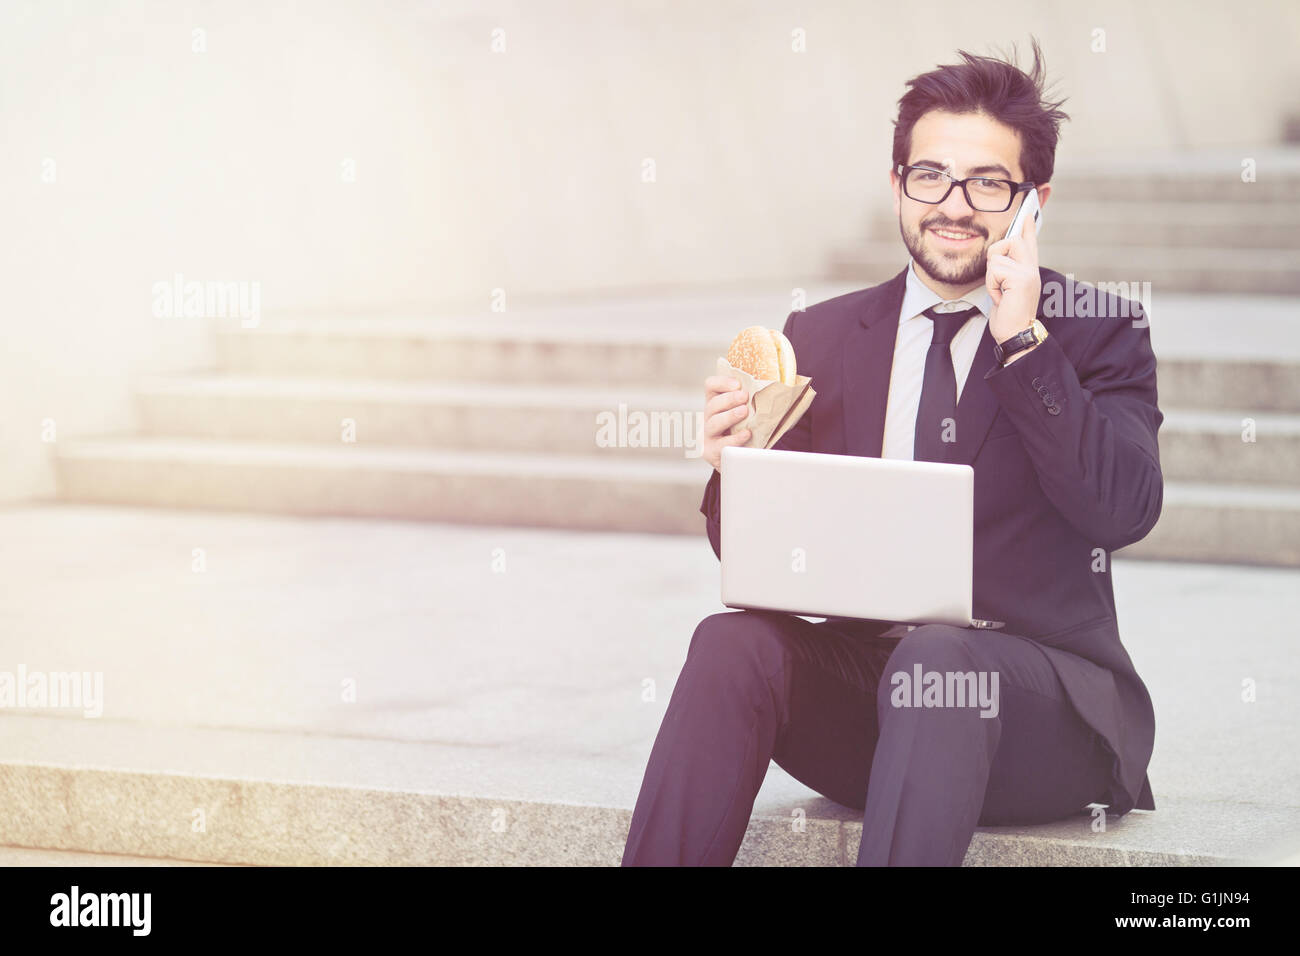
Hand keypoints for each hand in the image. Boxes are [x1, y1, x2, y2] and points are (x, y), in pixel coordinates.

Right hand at [701, 375, 750, 471]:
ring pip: (714, 423)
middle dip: (729, 399)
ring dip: (730, 416)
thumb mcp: (744, 412)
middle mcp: (709, 417)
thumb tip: (775, 388)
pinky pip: (721, 444)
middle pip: (712, 404)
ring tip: (745, 411)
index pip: (711, 386)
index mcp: (715, 403)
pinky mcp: (711, 451)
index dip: (721, 382)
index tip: (737, 384)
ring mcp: (708, 434)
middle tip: (744, 396)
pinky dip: (734, 439)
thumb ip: (751, 400)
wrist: (736, 458)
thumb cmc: (741, 430)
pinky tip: (746, 434)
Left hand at [984, 206, 1040, 343]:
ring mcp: (1028, 272)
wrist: (1016, 334)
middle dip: (996, 254)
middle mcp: (1031, 268)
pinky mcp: (1021, 279)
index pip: (1029, 242)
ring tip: (1000, 293)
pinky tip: (1001, 298)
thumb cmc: (1009, 314)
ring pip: (997, 256)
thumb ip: (1007, 271)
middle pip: (1011, 240)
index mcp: (1029, 269)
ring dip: (991, 277)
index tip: (1027, 212)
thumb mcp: (1007, 289)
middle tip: (998, 278)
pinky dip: (992, 286)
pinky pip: (995, 270)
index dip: (1028, 227)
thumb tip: (999, 255)